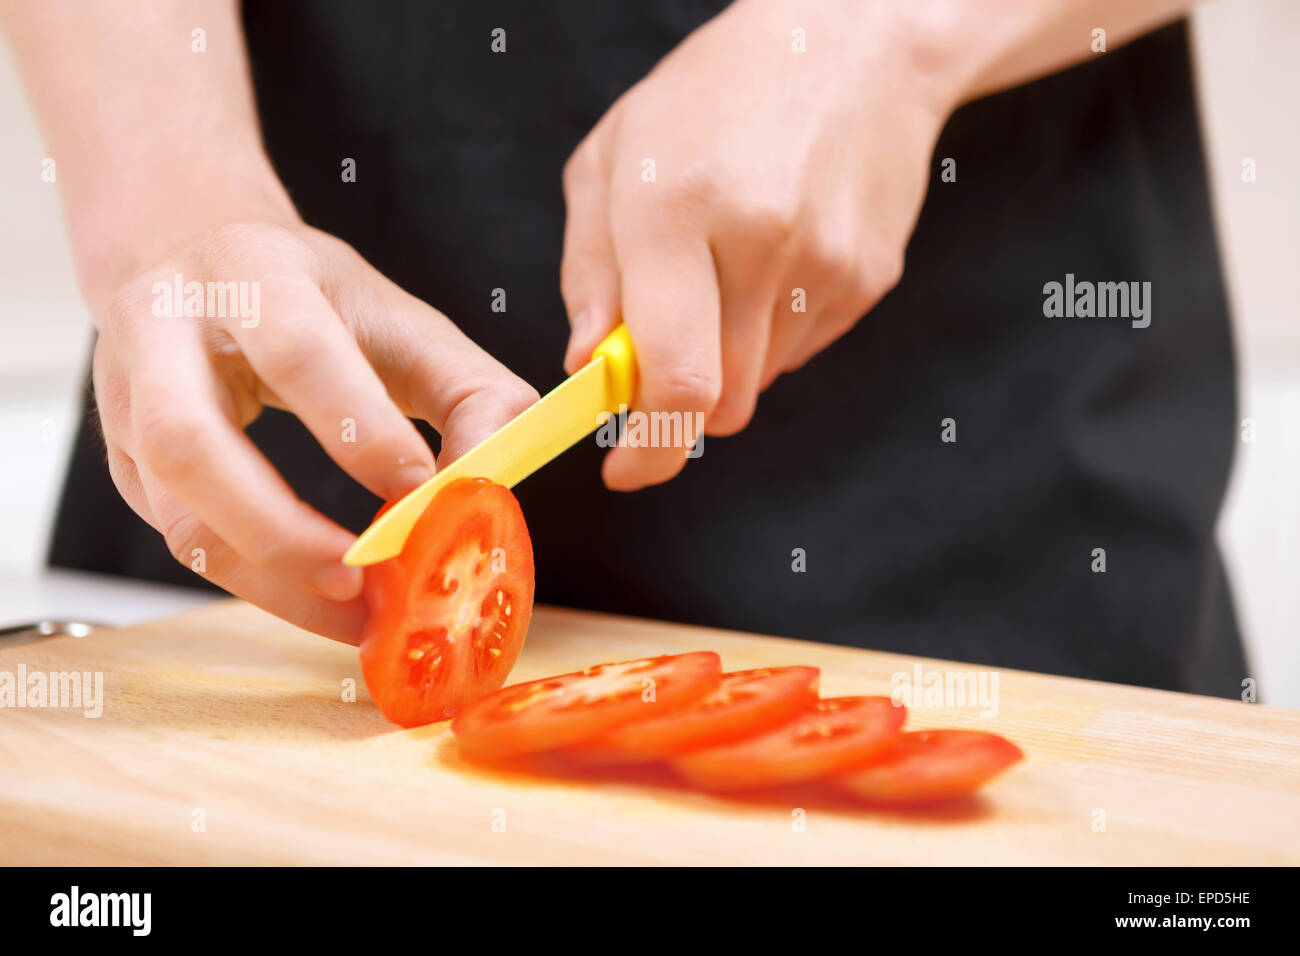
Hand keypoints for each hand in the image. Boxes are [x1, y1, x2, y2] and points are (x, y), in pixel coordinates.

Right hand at [94, 216, 538, 642]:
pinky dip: (254, 583)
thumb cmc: (312, 298)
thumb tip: (489, 479)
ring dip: (268, 581)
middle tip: (360, 582)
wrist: (196, 258)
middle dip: (281, 531)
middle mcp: (164, 331)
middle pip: (190, 442)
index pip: (296, 348)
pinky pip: (180, 540)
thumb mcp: (403, 319)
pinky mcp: (125, 460)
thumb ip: (470, 390)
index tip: (419, 488)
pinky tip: (315, 600)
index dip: (357, 425)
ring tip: (351, 614)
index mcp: (251, 272)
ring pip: (175, 514)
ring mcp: (128, 401)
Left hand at [561, 0, 960, 488]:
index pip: (675, 381)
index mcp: (678, 208)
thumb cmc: (710, 96)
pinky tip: (767, 263)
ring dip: (723, 362)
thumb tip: (591, 366)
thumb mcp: (613, 159)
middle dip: (677, 408)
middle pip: (719, 406)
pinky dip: (768, 333)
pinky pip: (799, 351)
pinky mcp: (867, 280)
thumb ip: (591, 271)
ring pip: (758, 384)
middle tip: (656, 359)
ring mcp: (827, 266)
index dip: (646, 451)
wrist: (851, 46)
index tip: (622, 470)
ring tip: (721, 274)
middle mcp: (761, 243)